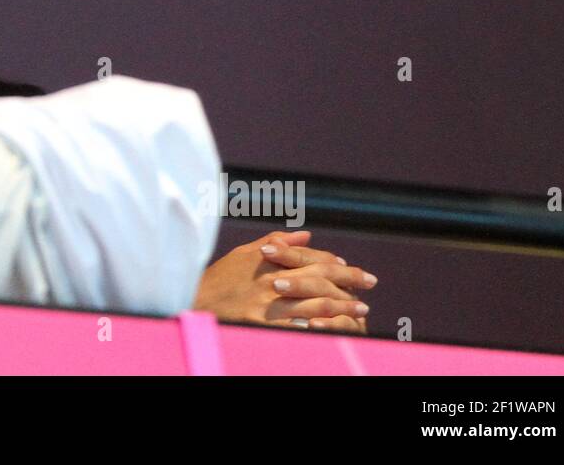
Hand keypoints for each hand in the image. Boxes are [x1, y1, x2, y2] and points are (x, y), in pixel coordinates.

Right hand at [193, 230, 376, 333]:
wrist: (193, 304)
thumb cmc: (219, 279)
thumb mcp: (243, 255)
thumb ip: (275, 243)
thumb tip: (306, 234)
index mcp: (268, 261)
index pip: (310, 258)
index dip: (333, 262)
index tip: (348, 268)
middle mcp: (271, 281)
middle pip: (319, 278)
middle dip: (348, 281)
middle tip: (370, 284)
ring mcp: (268, 305)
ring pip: (315, 304)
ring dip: (343, 306)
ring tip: (362, 309)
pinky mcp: (264, 325)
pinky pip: (299, 328)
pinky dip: (319, 328)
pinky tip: (335, 329)